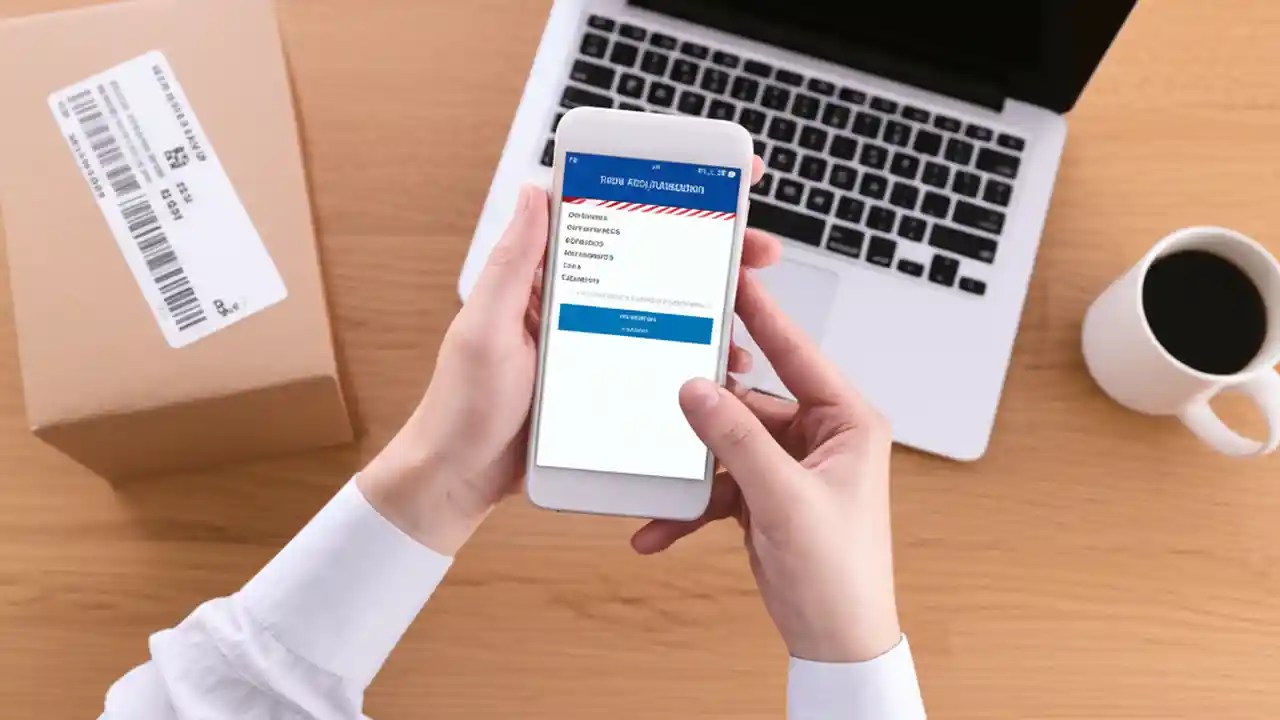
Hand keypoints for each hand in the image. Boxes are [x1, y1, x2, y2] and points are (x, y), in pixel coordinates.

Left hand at [360, 159, 779, 555]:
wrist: (459, 480)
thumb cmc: (460, 406)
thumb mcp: (486, 329)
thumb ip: (513, 264)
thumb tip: (536, 192)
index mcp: (545, 279)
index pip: (610, 217)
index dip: (661, 194)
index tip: (709, 178)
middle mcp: (575, 302)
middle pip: (654, 261)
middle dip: (711, 248)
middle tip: (756, 249)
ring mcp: (594, 341)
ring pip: (666, 309)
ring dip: (712, 302)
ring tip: (749, 306)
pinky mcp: (605, 381)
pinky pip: (659, 358)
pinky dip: (695, 355)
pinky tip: (721, 361)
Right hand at [631, 272, 901, 662]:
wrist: (835, 641)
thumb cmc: (841, 575)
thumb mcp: (785, 500)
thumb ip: (739, 441)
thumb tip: (699, 389)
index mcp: (847, 422)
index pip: (798, 354)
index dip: (763, 316)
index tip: (733, 278)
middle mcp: (819, 436)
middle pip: (748, 402)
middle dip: (703, 416)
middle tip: (662, 392)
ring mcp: (788, 466)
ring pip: (725, 445)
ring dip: (691, 473)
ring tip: (657, 488)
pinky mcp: (764, 494)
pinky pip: (718, 484)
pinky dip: (689, 507)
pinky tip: (660, 528)